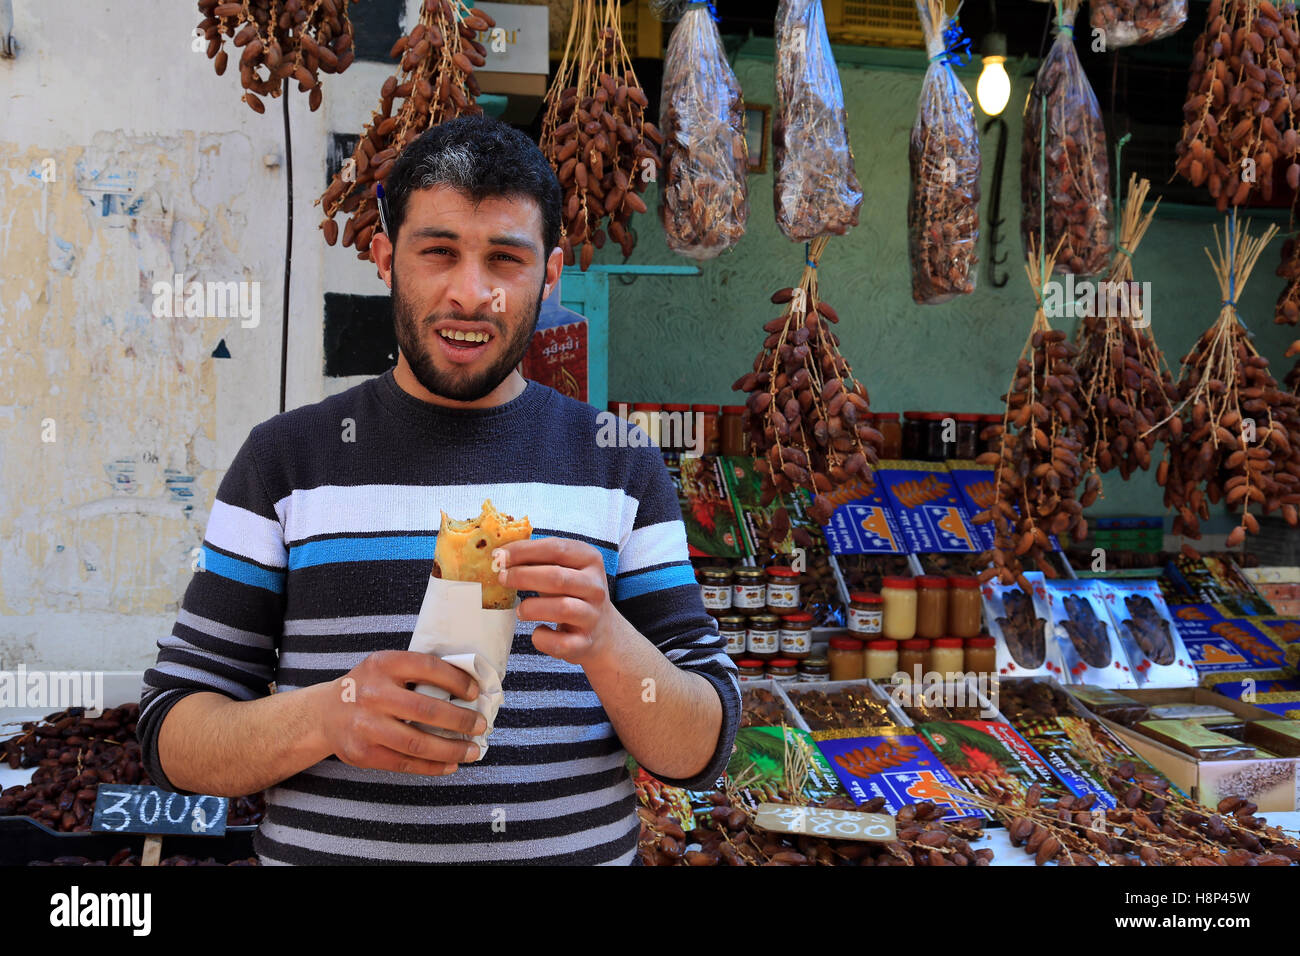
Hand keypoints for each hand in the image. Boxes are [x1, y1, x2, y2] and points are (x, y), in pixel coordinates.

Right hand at [319, 650, 484, 775]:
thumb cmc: (368, 688)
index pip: (428, 667)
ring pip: (418, 743)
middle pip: (427, 710)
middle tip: (480, 726)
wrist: (325, 714)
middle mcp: (373, 693)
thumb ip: (417, 673)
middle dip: (461, 721)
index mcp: (383, 664)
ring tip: (472, 751)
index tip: (475, 692)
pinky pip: (405, 764)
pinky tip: (449, 764)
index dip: (457, 680)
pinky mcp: (363, 753)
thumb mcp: (386, 667)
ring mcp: (366, 726)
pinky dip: (432, 766)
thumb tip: (467, 688)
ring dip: (451, 750)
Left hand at [494, 537, 616, 665]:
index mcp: (589, 560)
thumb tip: (500, 557)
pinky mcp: (585, 643)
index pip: (556, 549)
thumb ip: (537, 560)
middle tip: (502, 578)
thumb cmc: (570, 593)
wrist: (600, 630)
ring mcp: (592, 616)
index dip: (524, 551)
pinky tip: (537, 631)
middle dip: (523, 576)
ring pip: (562, 608)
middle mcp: (595, 587)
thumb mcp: (562, 569)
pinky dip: (542, 638)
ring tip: (519, 610)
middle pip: (557, 577)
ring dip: (532, 608)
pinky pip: (560, 643)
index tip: (499, 556)